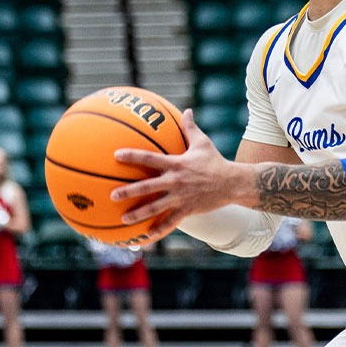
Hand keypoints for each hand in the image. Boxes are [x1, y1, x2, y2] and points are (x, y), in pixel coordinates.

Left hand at [110, 110, 246, 243]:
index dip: (132, 156)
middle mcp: (175, 181)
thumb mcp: (203, 143)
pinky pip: (170, 222)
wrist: (233, 183)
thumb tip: (187, 111)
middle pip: (147, 187)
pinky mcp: (187, 210)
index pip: (150, 158)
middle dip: (129, 191)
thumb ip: (190, 128)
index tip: (116, 155)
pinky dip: (158, 229)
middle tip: (112, 195)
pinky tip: (147, 236)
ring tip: (124, 218)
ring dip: (138, 214)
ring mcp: (180, 198)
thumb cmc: (216, 162)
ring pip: (155, 208)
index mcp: (176, 164)